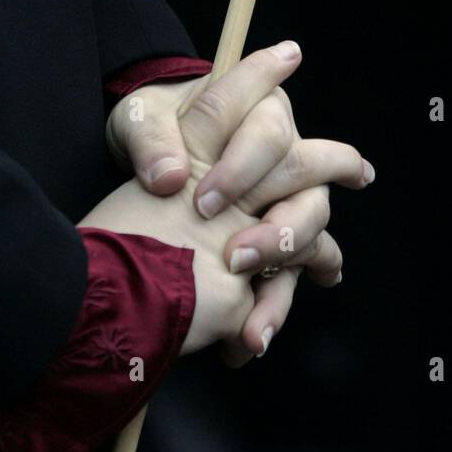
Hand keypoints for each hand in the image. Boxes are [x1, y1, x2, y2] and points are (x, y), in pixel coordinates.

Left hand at [103, 41, 374, 361]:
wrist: (146, 157)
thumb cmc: (151, 124)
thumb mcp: (141, 117)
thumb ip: (153, 139)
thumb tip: (168, 176)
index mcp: (260, 112)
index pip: (270, 135)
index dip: (242, 169)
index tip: (203, 203)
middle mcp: (286, 157)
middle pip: (308, 189)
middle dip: (278, 230)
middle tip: (236, 259)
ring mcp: (283, 202)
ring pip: (310, 236)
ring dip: (285, 276)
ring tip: (253, 325)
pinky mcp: (271, 244)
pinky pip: (288, 276)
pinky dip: (269, 309)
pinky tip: (251, 339)